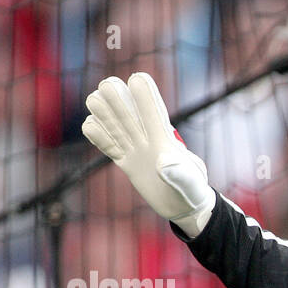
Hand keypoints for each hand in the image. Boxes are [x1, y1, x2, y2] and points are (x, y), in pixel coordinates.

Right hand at [81, 72, 215, 236]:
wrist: (184, 207)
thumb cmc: (193, 192)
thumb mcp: (191, 185)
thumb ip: (179, 173)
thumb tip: (162, 163)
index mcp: (165, 137)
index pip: (152, 107)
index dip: (142, 91)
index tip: (136, 80)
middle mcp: (147, 138)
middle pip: (125, 106)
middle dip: (114, 94)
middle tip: (108, 93)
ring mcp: (134, 149)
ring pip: (111, 119)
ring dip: (100, 108)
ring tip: (97, 108)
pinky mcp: (126, 162)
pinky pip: (104, 142)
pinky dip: (95, 133)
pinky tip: (94, 130)